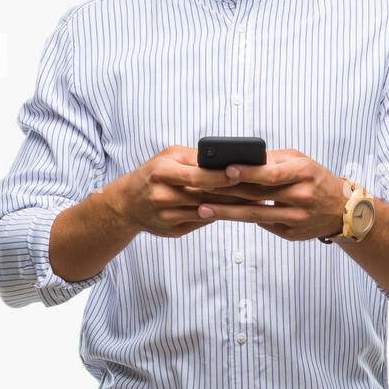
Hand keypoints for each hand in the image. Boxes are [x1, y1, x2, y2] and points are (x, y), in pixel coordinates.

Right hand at [104, 145, 262, 238]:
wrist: (126, 204)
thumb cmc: (153, 173)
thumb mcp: (168, 157)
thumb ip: (195, 158)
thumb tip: (227, 159)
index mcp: (162, 173)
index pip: (198, 176)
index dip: (222, 176)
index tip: (244, 173)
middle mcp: (163, 196)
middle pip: (207, 196)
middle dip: (235, 193)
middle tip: (261, 189)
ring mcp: (168, 216)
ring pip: (208, 211)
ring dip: (234, 206)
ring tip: (257, 200)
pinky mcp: (174, 230)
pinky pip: (203, 221)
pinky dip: (222, 215)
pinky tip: (239, 211)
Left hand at [183, 147, 347, 241]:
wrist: (341, 210)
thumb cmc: (316, 178)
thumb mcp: (300, 161)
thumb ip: (272, 160)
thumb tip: (240, 160)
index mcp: (303, 174)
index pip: (271, 174)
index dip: (247, 173)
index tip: (225, 170)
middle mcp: (300, 197)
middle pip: (257, 196)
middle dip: (226, 192)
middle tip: (200, 189)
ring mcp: (295, 218)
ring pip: (255, 215)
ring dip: (226, 212)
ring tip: (202, 209)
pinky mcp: (290, 233)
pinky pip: (262, 224)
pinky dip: (241, 219)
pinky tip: (222, 215)